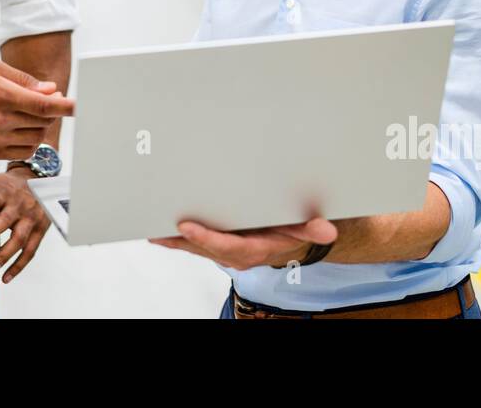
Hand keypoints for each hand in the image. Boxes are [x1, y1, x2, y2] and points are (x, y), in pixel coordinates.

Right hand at [0, 60, 72, 159]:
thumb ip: (23, 80)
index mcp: (0, 94)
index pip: (42, 104)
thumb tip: (50, 90)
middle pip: (43, 121)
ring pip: (36, 138)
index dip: (65, 106)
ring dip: (41, 126)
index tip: (80, 106)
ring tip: (28, 114)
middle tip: (46, 101)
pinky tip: (21, 129)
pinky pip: (23, 152)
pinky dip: (30, 141)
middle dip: (51, 111)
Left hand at [0, 167, 50, 282]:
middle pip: (6, 219)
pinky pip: (30, 251)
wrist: (34, 180)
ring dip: (4, 256)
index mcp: (4, 192)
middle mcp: (19, 205)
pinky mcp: (39, 231)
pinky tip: (5, 277)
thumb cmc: (8, 187)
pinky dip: (18, 266)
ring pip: (19, 239)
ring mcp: (31, 219)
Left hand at [149, 217, 337, 270]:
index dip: (206, 237)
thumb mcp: (305, 228)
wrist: (291, 240)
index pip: (227, 245)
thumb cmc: (293, 230)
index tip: (187, 226)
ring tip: (154, 233)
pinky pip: (196, 245)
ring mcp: (227, 252)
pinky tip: (161, 234)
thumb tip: (326, 230)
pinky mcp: (219, 246)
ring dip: (176, 242)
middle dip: (183, 240)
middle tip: (162, 229)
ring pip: (198, 249)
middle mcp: (237, 254)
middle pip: (206, 248)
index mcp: (255, 249)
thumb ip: (312, 229)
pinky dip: (178, 240)